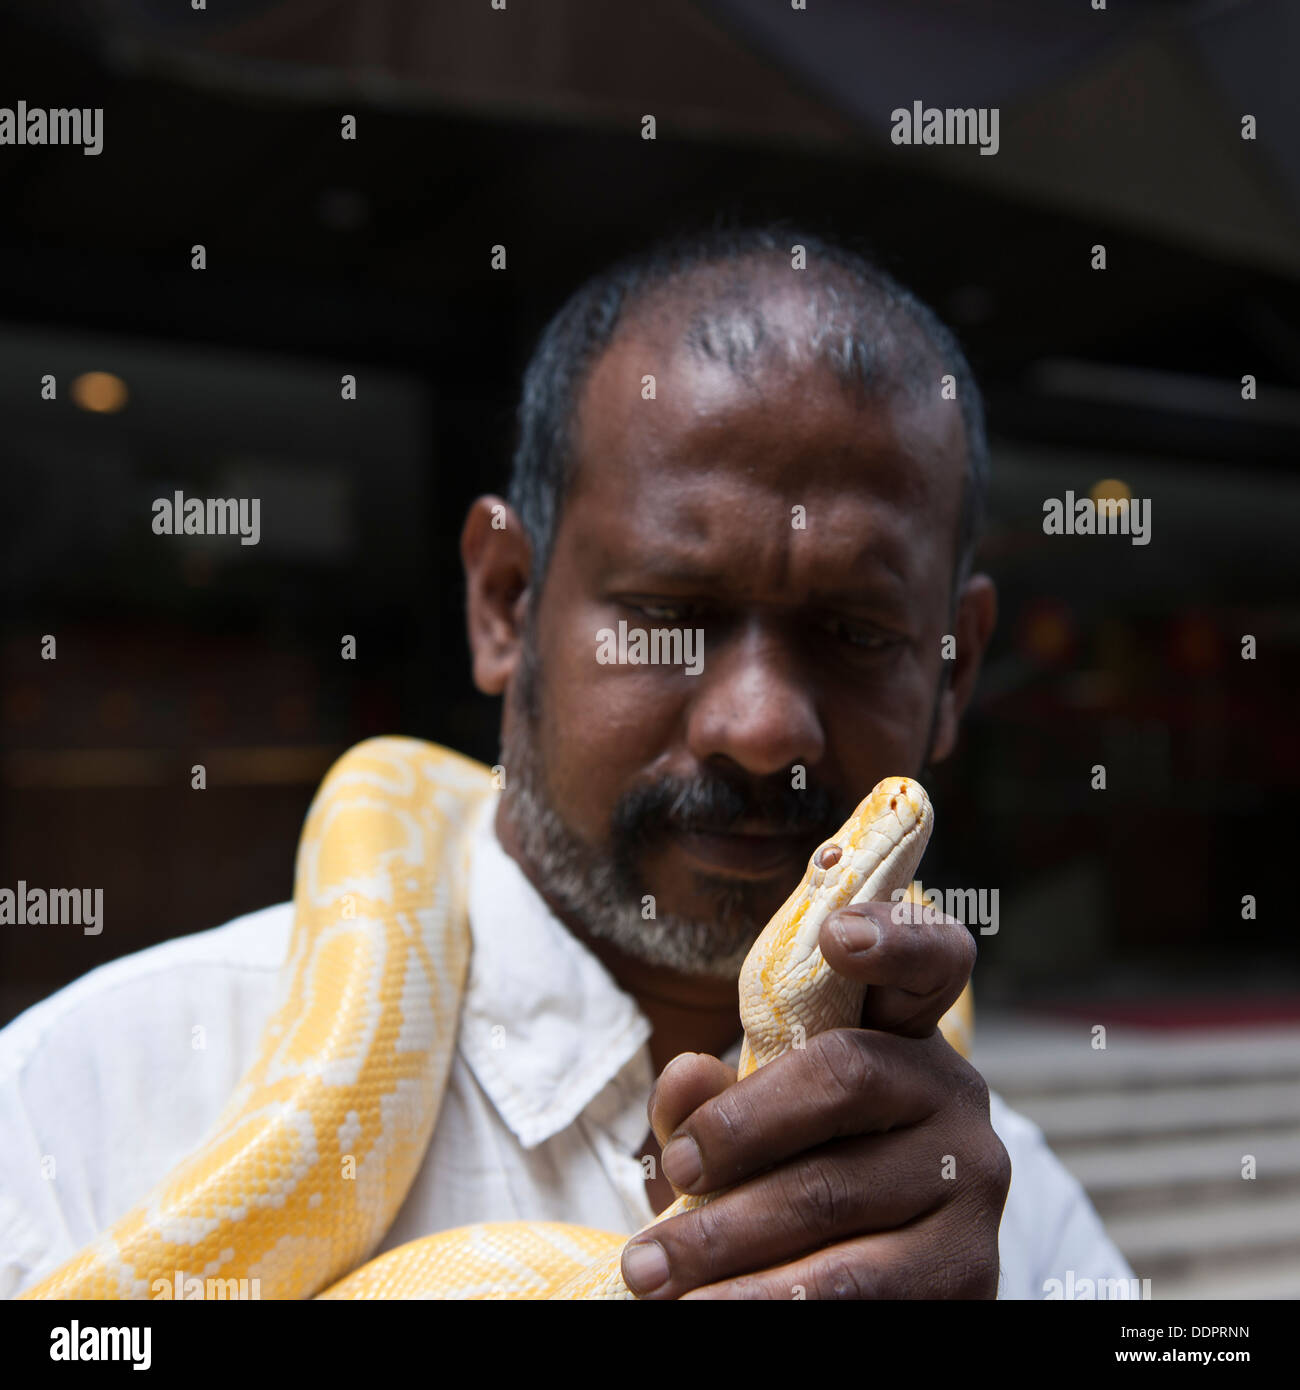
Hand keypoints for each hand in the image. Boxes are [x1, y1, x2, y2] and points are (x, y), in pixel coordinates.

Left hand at [619, 901, 1009, 1298]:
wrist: (874, 1283)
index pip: (932, 961)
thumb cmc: (799, 1174)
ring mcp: (973, 1185)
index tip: (838, 935)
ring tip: (649, 1270)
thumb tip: (684, 1079)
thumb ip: (714, 1098)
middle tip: (670, 1170)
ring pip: (833, 1193)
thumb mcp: (755, 1125)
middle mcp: (956, 1096)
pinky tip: (707, 1311)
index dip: (896, 936)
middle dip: (739, 1126)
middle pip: (845, 1073)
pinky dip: (767, 1300)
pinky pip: (853, 1285)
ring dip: (724, 1237)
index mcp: (908, 1036)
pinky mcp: (966, 1273)